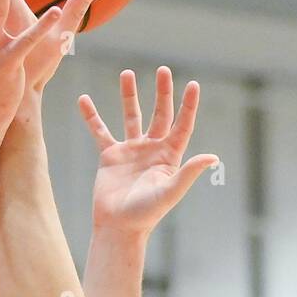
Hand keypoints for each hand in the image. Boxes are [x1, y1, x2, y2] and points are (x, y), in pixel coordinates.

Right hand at [80, 69, 218, 236]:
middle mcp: (152, 149)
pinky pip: (100, 131)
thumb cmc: (146, 213)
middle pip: (160, 114)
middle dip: (162, 92)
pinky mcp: (111, 156)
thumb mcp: (170, 191)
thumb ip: (189, 172)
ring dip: (129, 95)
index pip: (182, 124)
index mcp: (169, 156)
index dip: (188, 105)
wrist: (118, 226)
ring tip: (127, 73)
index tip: (193, 84)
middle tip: (163, 70)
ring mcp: (131, 151)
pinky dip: (92, 116)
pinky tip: (84, 99)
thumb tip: (213, 157)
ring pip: (131, 116)